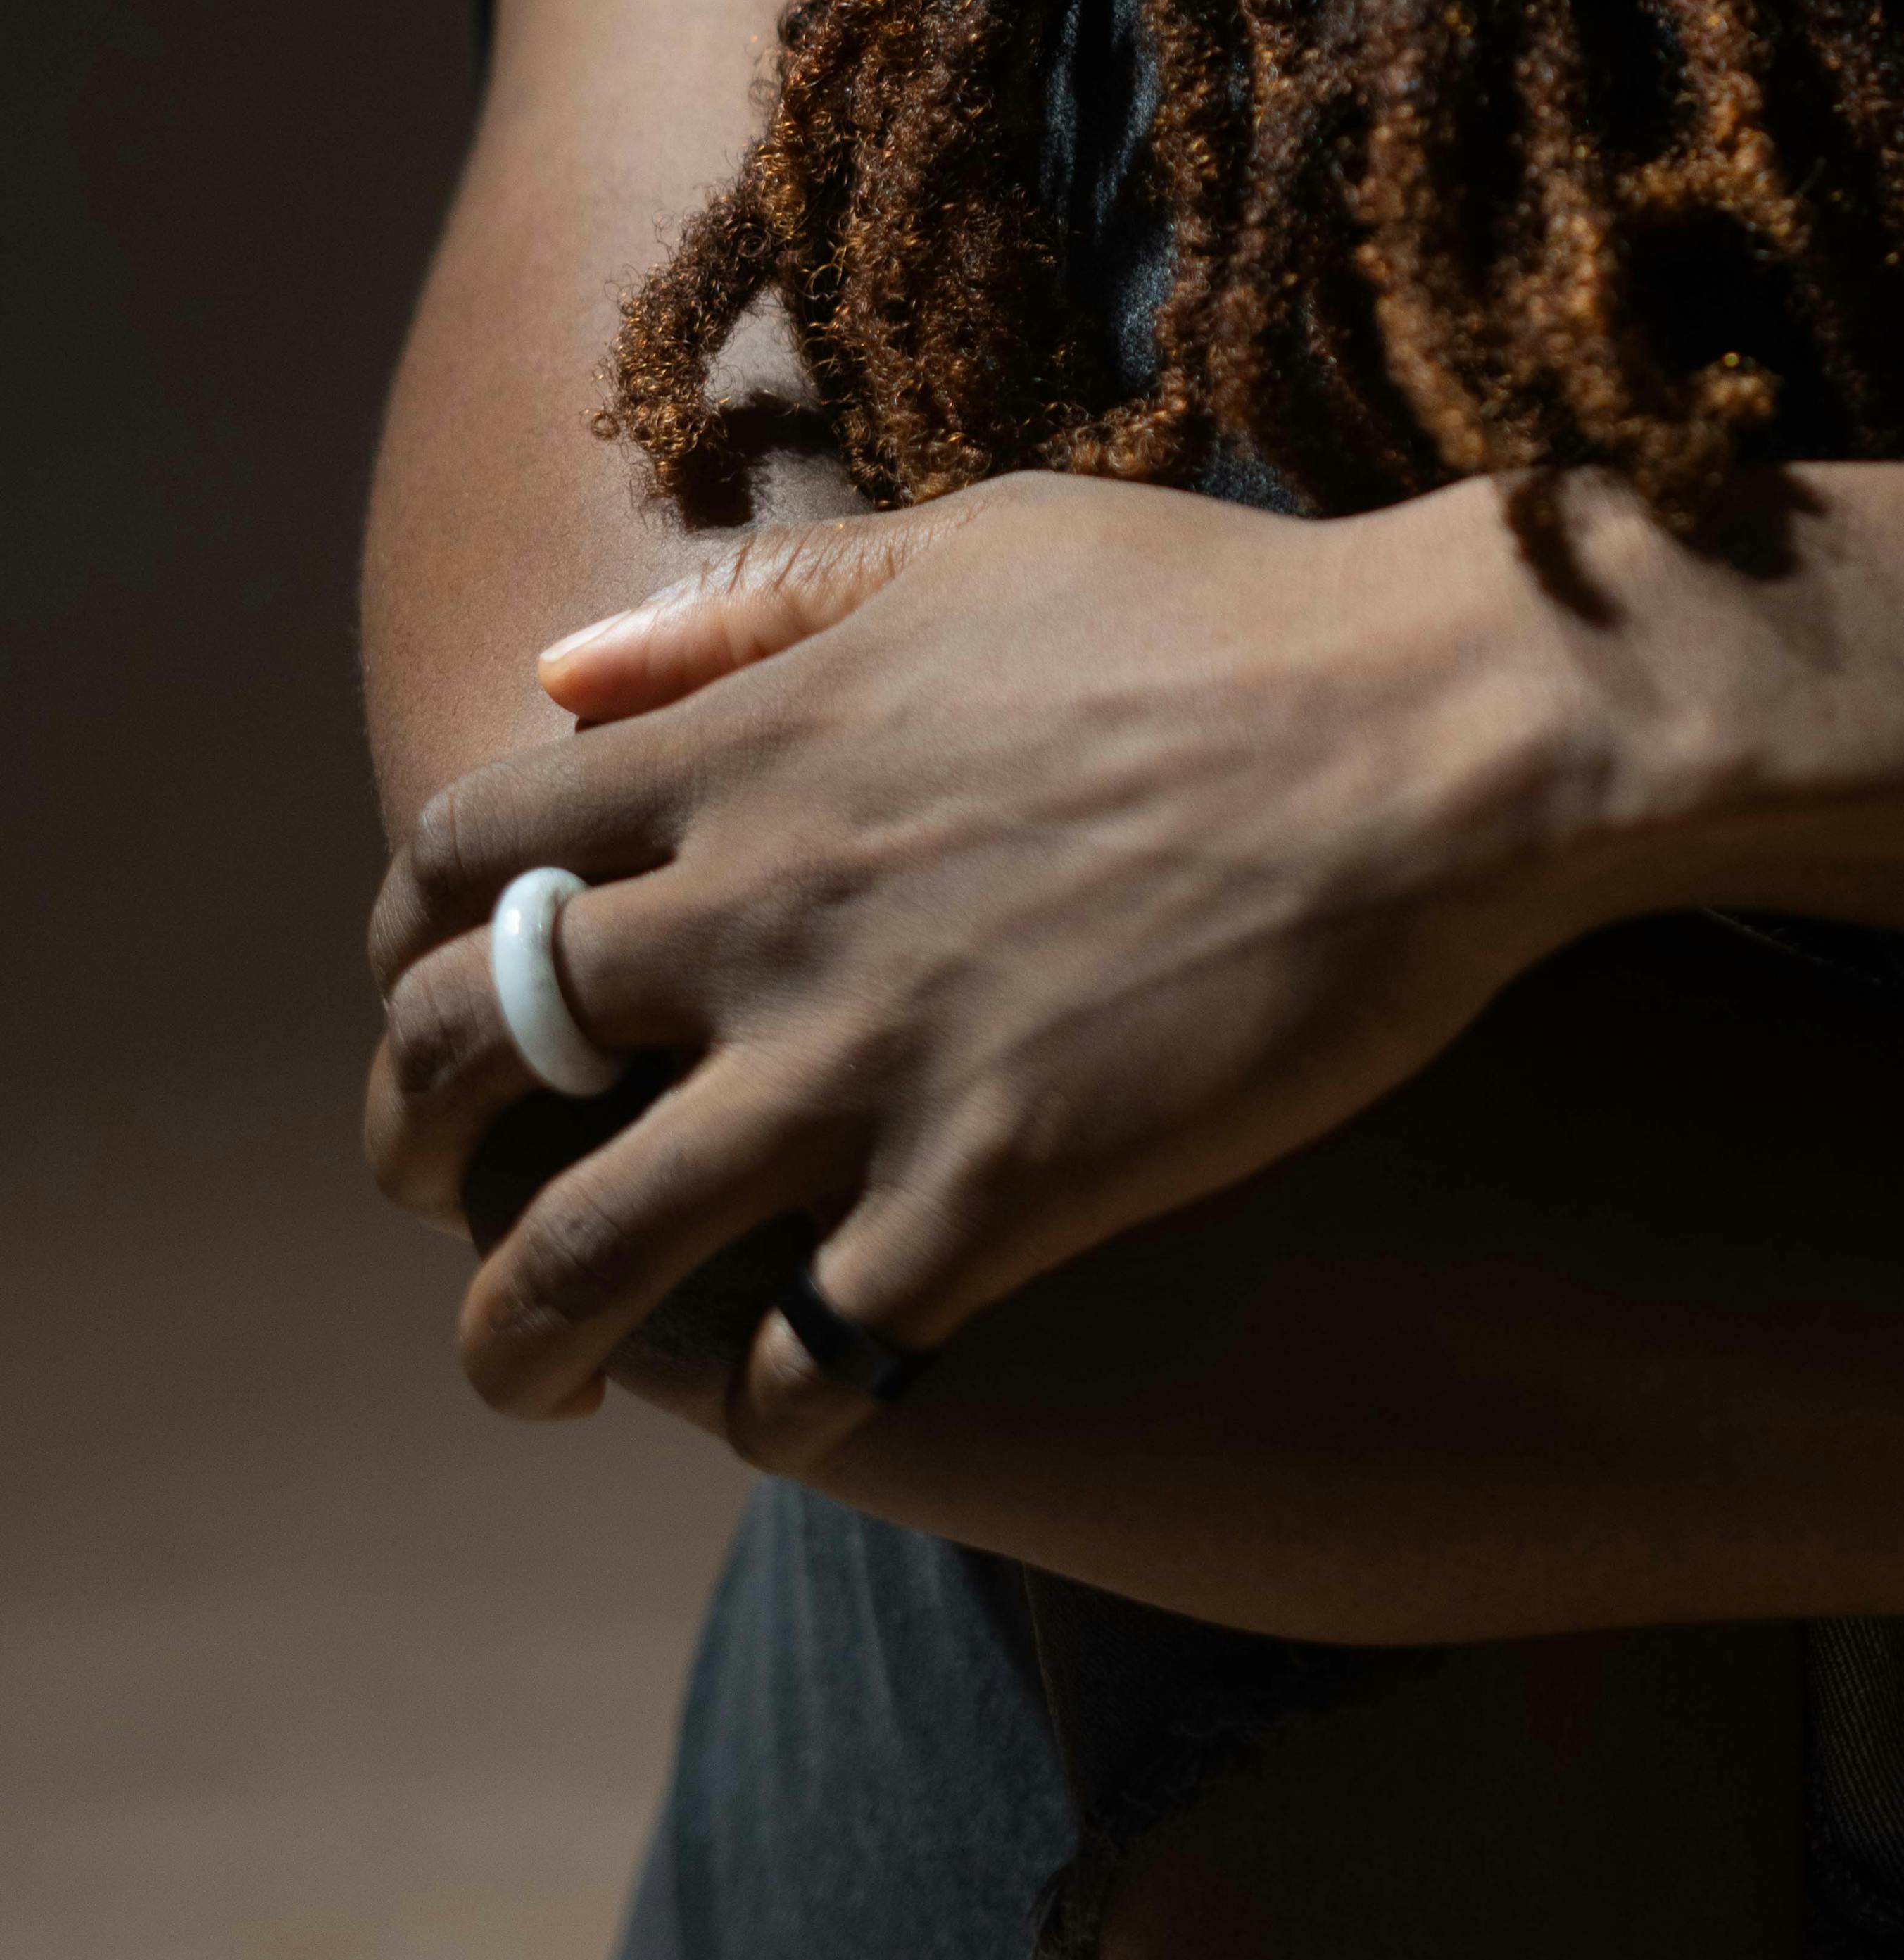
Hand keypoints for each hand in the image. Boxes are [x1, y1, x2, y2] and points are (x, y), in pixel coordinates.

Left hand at [363, 470, 1664, 1468]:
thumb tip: (561, 670)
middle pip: (462, 1057)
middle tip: (438, 1201)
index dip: (408, 940)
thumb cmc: (1228, 613)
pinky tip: (791, 1415)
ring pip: (579, 1253)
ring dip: (515, 1342)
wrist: (1440, 728)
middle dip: (408, 1148)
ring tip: (527, 1385)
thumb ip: (757, 609)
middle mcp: (760, 907)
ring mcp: (866, 1059)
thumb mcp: (974, 544)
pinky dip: (765, 1412)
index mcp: (748, 746)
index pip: (462, 852)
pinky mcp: (994, 1188)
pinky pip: (801, 1361)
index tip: (429, 995)